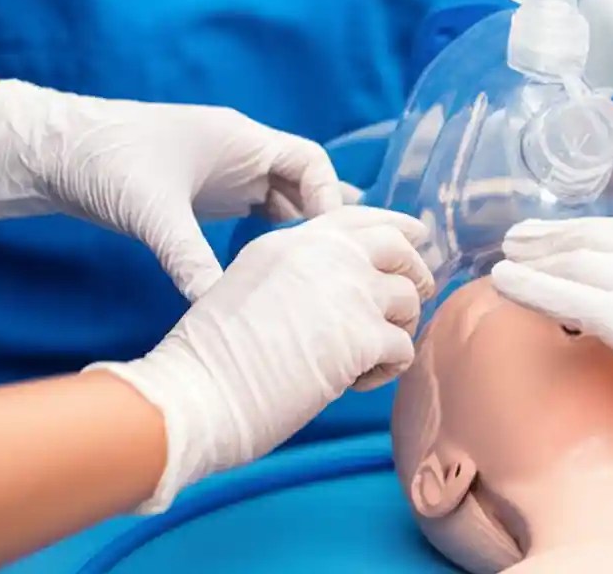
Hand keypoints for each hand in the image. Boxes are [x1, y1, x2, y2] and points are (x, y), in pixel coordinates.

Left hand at [0, 79, 352, 299]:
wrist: (50, 153)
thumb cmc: (102, 162)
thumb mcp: (150, 212)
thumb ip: (187, 257)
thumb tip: (215, 304)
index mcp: (239, 139)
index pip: (309, 162)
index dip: (328, 198)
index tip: (330, 242)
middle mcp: (240, 153)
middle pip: (305, 183)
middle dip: (323, 220)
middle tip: (341, 263)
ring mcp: (225, 173)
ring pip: (283, 201)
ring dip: (299, 231)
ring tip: (321, 273)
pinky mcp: (207, 195)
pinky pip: (257, 213)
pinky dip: (273, 237)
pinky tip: (279, 269)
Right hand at [89, 206, 434, 512]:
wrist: (194, 395)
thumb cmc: (210, 363)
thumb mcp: (249, 292)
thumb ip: (297, 279)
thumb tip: (344, 295)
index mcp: (291, 242)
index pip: (357, 217)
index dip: (395, 228)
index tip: (417, 239)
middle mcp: (325, 255)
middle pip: (398, 246)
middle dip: (414, 273)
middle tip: (414, 300)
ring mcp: (347, 292)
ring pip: (408, 299)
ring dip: (397, 330)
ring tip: (366, 359)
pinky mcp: (362, 336)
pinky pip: (403, 349)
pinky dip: (388, 370)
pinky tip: (357, 383)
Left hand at [492, 216, 612, 515]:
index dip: (595, 232)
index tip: (570, 234)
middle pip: (600, 235)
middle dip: (555, 234)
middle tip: (521, 234)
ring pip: (577, 258)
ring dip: (534, 254)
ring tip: (504, 255)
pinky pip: (569, 297)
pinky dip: (531, 286)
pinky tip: (504, 284)